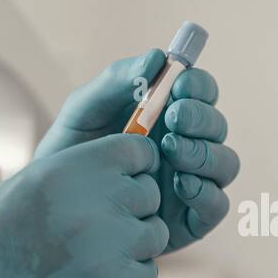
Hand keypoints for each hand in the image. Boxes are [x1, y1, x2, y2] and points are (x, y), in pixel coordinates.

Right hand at [0, 135, 166, 277]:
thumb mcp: (23, 187)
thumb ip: (77, 173)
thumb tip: (127, 166)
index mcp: (65, 170)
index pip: (137, 151)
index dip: (131, 167)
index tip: (118, 182)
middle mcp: (92, 206)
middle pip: (148, 194)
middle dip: (130, 208)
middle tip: (94, 229)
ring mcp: (107, 252)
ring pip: (153, 235)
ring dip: (130, 245)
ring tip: (86, 258)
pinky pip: (146, 273)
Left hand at [35, 49, 238, 251]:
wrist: (53, 211)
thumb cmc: (69, 156)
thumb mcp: (84, 112)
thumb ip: (116, 80)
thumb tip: (157, 57)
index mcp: (166, 115)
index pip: (200, 92)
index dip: (198, 85)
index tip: (178, 85)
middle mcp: (186, 146)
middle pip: (217, 125)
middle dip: (200, 117)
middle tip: (172, 117)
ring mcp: (191, 183)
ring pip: (225, 163)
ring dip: (204, 152)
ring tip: (170, 151)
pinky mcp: (190, 221)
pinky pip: (216, 204)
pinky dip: (205, 192)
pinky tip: (179, 185)